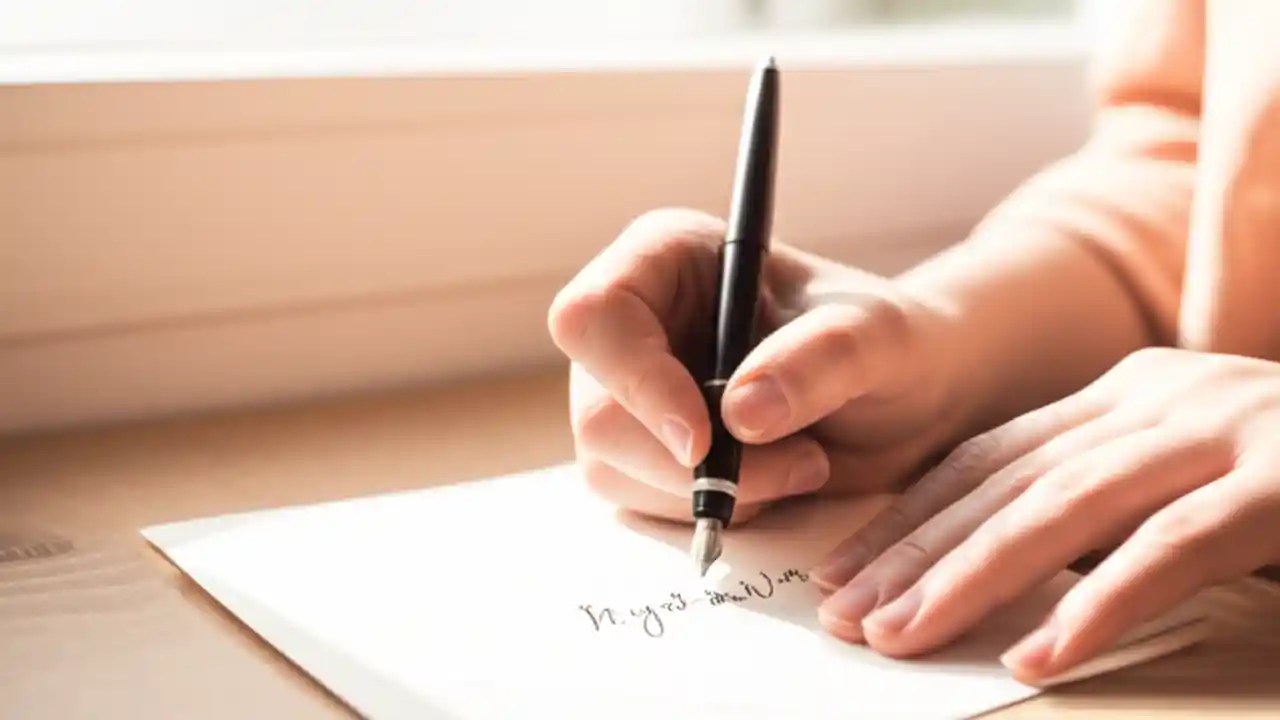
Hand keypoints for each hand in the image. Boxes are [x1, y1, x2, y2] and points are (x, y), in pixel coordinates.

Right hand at [547, 208, 965, 521]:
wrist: (909, 399)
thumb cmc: (890, 343)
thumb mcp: (876, 337)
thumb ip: (817, 360)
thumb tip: (739, 413)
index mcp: (667, 259)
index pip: (595, 317)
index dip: (635, 382)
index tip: (704, 438)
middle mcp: (635, 323)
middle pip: (596, 410)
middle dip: (689, 461)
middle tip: (796, 463)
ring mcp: (632, 392)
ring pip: (612, 466)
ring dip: (713, 490)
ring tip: (802, 464)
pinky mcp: (646, 452)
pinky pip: (643, 501)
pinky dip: (714, 510)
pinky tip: (776, 483)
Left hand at [811, 347, 1279, 682]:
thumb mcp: (1185, 466)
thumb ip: (1103, 493)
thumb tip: (1004, 559)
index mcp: (1128, 390)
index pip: (987, 456)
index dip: (909, 516)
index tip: (847, 570)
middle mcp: (1163, 398)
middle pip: (1006, 484)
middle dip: (917, 555)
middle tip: (850, 616)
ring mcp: (1224, 434)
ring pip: (1065, 511)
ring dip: (973, 579)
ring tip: (907, 637)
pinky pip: (1172, 550)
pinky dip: (1101, 605)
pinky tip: (1039, 654)